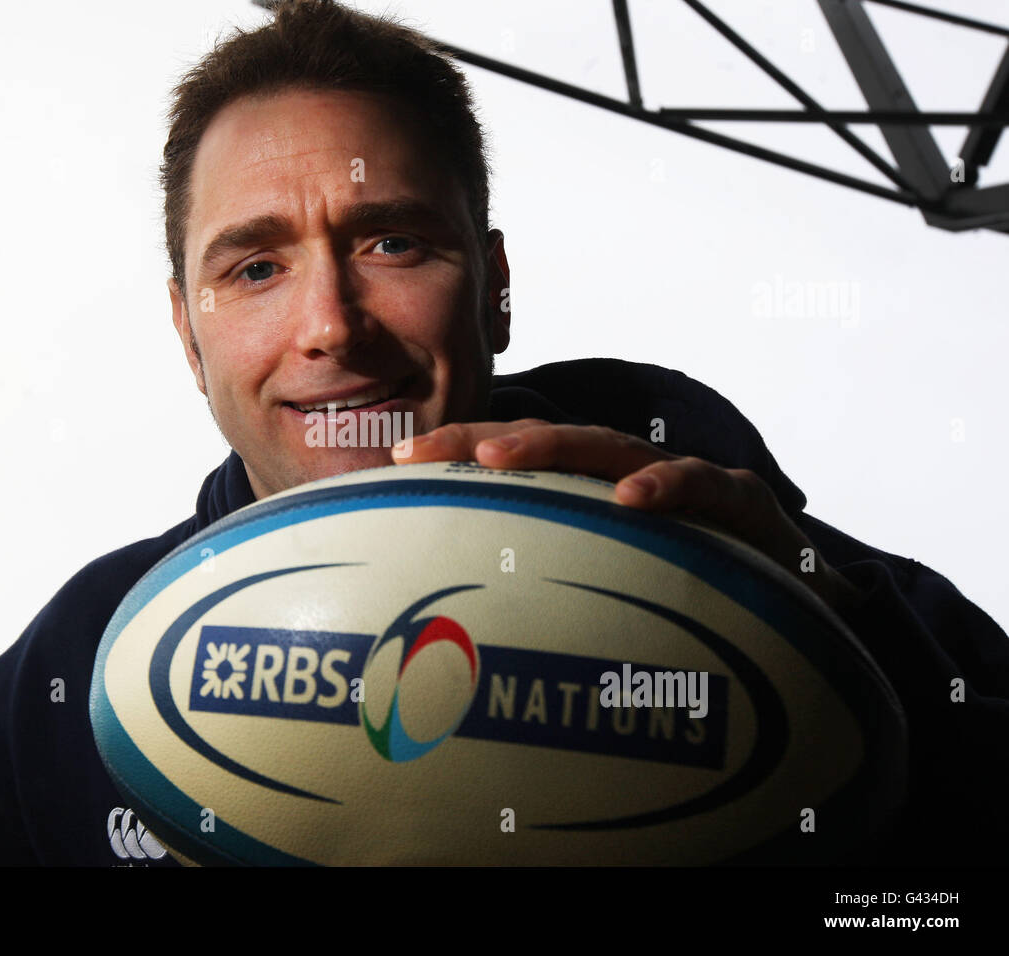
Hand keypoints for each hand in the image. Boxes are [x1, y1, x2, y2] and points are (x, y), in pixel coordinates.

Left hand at [392, 419, 865, 614]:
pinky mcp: (741, 503)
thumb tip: (457, 640)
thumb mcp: (607, 593)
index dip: (459, 453)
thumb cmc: (691, 597)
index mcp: (594, 493)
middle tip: (420, 452)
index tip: (396, 460)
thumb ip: (549, 595)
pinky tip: (632, 498)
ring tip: (497, 456)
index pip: (518, 462)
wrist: (802, 607)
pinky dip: (668, 486)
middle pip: (545, 444)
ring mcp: (684, 481)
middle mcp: (630, 475)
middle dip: (480, 441)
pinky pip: (703, 487)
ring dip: (551, 449)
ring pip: (609, 449)